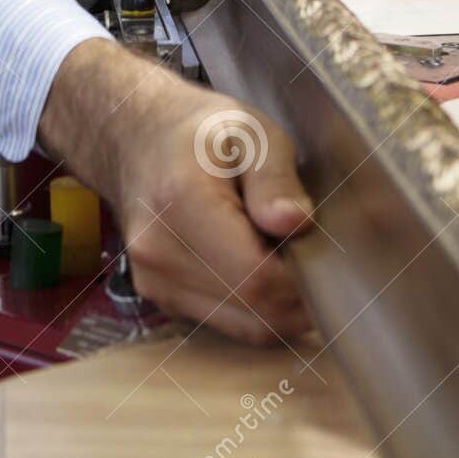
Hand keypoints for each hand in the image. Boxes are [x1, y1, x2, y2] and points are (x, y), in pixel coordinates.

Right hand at [38, 38, 311, 345]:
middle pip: (256, 310)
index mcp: (182, 201)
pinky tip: (254, 262)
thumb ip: (275, 176)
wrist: (136, 137)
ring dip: (278, 302)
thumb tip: (294, 223)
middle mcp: (159, 252)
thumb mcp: (249, 131)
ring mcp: (154, 282)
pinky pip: (228, 323)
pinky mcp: (159, 298)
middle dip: (297, 291)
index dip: (304, 276)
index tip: (321, 248)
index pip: (258, 277)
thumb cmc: (198, 131)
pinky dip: (254, 305)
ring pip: (247, 326)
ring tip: (278, 250)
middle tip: (306, 246)